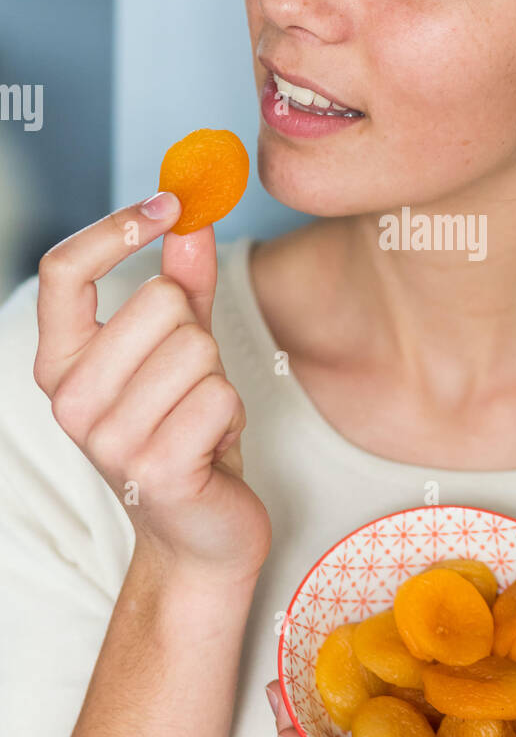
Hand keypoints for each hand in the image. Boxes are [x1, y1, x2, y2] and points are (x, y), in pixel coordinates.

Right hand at [34, 192, 270, 583]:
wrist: (201, 534)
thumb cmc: (189, 432)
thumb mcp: (180, 349)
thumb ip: (181, 283)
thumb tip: (190, 216)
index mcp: (61, 363)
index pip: (63, 270)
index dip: (116, 226)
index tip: (168, 203)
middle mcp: (69, 400)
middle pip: (158, 301)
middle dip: (196, 336)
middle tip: (190, 386)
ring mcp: (105, 439)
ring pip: (197, 348)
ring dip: (218, 382)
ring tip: (201, 420)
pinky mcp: (154, 468)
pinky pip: (220, 395)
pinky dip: (233, 416)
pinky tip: (213, 447)